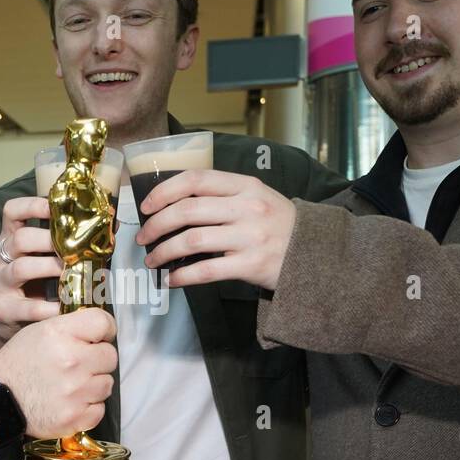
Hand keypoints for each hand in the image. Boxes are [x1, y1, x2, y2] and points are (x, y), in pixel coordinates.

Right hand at [0, 196, 62, 358]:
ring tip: (72, 273)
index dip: (32, 205)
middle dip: (50, 240)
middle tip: (74, 247)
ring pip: (21, 268)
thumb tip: (108, 229)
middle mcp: (0, 258)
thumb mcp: (45, 261)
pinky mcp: (2, 309)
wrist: (12, 326)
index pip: (12, 212)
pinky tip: (64, 307)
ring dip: (49, 268)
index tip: (55, 207)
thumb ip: (66, 246)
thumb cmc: (36, 288)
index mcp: (10, 240)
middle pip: (20, 239)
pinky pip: (27, 307)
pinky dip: (49, 307)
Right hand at [0, 308, 116, 438]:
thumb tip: (102, 328)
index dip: (105, 330)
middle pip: (110, 356)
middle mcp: (71, 361)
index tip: (100, 338)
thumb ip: (70, 326)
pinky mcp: (75, 417)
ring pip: (107, 384)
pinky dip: (88, 408)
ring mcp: (75, 392)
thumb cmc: (19, 363)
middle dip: (98, 360)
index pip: (103, 323)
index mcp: (59, 334)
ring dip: (94, 385)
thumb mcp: (38, 331)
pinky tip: (71, 402)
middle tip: (80, 365)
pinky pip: (99, 409)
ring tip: (72, 385)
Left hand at [136, 170, 295, 290]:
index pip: (196, 179)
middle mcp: (247, 207)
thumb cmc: (277, 225)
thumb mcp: (257, 197)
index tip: (146, 206)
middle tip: (143, 237)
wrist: (316, 253)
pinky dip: (183, 276)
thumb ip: (222, 196)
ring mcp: (250, 237)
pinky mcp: (251, 265)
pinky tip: (173, 280)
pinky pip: (206, 270)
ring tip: (152, 260)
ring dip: (164, 251)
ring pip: (192, 240)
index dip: (164, 191)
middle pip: (187, 210)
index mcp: (245, 185)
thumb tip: (174, 206)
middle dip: (156, 224)